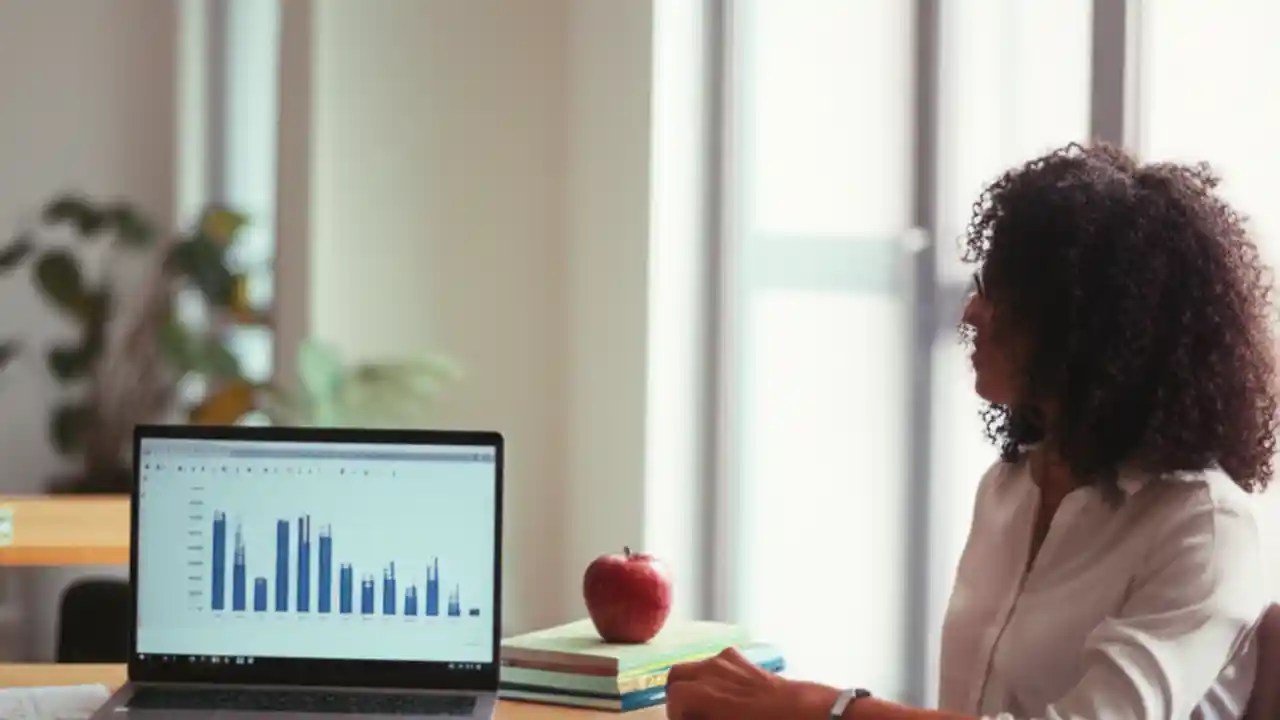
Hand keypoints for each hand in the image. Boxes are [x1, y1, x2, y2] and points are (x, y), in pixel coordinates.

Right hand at [666, 647, 840, 719]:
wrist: (806, 713)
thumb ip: (702, 719)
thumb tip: (693, 716)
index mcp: (705, 691)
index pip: (673, 696)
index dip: (676, 714)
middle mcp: (712, 670)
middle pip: (677, 675)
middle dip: (679, 695)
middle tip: (690, 715)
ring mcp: (728, 660)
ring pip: (696, 666)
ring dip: (695, 684)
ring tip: (707, 706)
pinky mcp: (744, 659)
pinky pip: (717, 663)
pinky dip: (713, 676)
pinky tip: (728, 695)